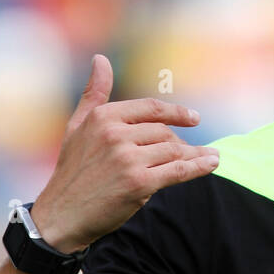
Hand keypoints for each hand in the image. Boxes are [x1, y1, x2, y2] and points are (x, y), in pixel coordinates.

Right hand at [30, 55, 219, 252]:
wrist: (61, 215)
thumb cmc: (72, 171)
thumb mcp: (77, 126)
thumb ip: (94, 93)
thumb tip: (101, 58)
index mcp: (103, 117)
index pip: (152, 109)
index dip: (177, 112)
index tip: (195, 119)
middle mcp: (115, 134)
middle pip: (165, 132)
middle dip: (179, 142)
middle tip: (189, 152)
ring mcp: (127, 158)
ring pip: (174, 150)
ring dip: (195, 155)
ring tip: (210, 157)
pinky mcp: (139, 182)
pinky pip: (179, 170)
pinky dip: (200, 167)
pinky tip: (212, 164)